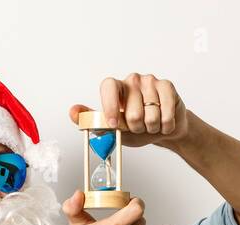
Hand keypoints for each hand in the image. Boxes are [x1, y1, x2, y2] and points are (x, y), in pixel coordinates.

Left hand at [68, 73, 189, 148]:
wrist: (163, 129)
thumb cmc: (137, 127)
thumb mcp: (112, 128)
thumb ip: (93, 120)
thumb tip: (73, 111)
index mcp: (116, 88)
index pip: (108, 87)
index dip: (110, 106)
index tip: (114, 124)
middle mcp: (132, 80)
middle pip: (132, 112)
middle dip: (137, 127)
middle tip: (139, 126)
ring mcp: (150, 81)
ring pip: (150, 115)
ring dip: (151, 127)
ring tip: (151, 124)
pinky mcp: (167, 86)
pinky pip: (165, 113)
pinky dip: (165, 126)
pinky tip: (163, 123)